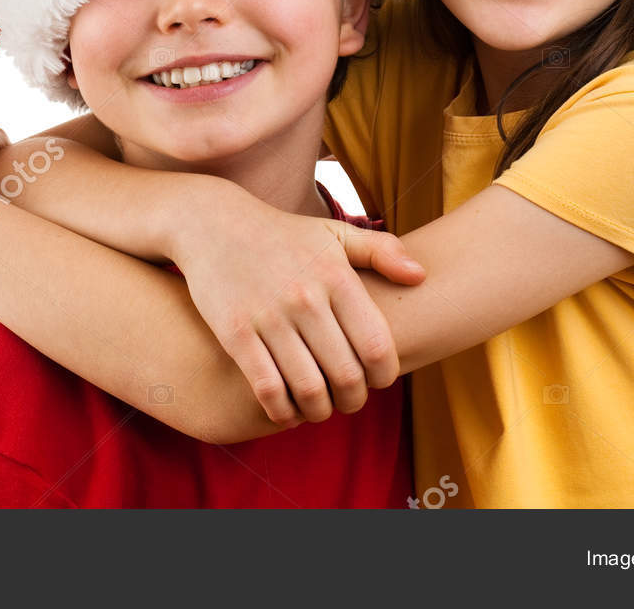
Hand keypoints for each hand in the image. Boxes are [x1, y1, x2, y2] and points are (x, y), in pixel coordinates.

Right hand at [171, 199, 425, 426]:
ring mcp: (268, 316)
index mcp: (337, 277)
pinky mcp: (234, 332)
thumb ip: (381, 251)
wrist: (212, 222)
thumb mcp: (333, 233)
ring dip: (320, 411)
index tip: (377, 380)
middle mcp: (306, 297)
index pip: (378, 347)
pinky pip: (266, 387)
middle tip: (348, 400)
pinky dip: (282, 411)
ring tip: (319, 408)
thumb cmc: (282, 234)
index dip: (385, 376)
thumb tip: (420, 276)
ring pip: (308, 389)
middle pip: (347, 375)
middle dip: (354, 401)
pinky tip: (286, 410)